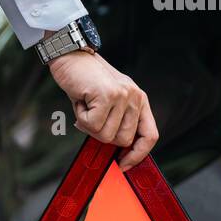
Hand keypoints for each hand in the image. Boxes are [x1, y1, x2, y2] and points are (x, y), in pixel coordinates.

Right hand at [48, 51, 158, 169]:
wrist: (71, 55)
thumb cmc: (85, 80)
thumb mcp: (108, 100)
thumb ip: (116, 120)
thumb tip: (115, 149)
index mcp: (139, 100)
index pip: (150, 136)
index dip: (138, 155)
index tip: (123, 165)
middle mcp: (135, 97)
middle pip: (123, 140)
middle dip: (101, 135)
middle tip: (90, 117)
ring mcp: (123, 96)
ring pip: (106, 135)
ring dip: (88, 125)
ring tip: (85, 105)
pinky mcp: (108, 96)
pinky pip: (92, 126)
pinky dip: (80, 118)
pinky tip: (80, 101)